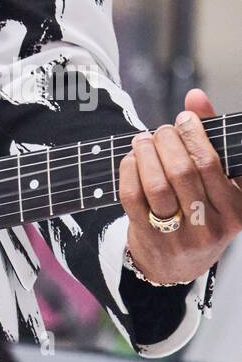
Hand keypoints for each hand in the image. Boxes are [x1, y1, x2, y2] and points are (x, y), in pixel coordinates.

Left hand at [119, 89, 241, 283]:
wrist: (176, 265)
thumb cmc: (201, 212)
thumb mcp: (218, 183)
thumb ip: (210, 138)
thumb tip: (196, 96)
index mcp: (235, 212)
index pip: (210, 163)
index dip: (193, 134)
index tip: (184, 119)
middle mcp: (209, 226)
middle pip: (182, 171)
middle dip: (166, 140)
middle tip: (161, 131)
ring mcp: (178, 236)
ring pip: (156, 184)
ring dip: (145, 152)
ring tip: (144, 140)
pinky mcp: (149, 237)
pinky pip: (132, 196)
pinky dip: (129, 169)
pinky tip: (133, 159)